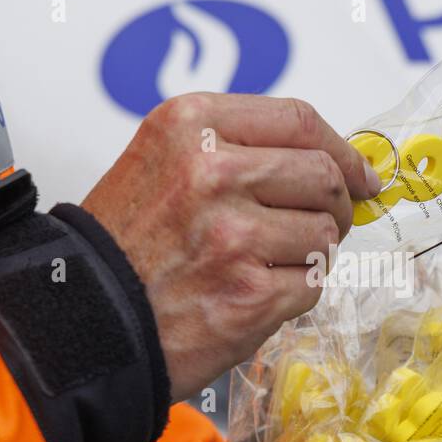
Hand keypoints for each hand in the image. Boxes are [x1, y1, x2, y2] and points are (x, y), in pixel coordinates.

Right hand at [83, 93, 380, 399]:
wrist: (80, 321)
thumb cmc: (123, 247)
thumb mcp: (162, 161)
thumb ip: (239, 149)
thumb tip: (337, 165)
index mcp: (190, 125)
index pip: (298, 120)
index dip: (342, 149)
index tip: (361, 173)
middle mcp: (213, 172)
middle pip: (323, 176)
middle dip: (335, 205)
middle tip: (320, 225)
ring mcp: (235, 236)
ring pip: (324, 234)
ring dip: (307, 253)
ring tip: (262, 264)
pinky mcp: (251, 295)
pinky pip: (310, 284)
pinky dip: (292, 293)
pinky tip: (250, 295)